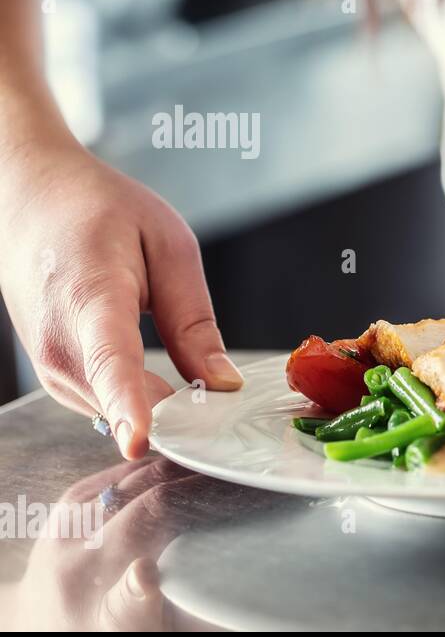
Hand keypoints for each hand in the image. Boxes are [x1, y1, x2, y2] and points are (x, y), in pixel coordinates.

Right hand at [0, 142, 241, 457]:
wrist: (29, 195)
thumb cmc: (98, 210)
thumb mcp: (170, 247)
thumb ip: (193, 321)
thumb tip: (221, 383)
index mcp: (90, 297)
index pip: (108, 363)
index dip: (128, 407)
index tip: (140, 441)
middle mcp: (57, 339)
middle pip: (121, 401)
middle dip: (175, 417)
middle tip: (222, 406)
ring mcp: (47, 361)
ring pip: (113, 410)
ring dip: (157, 410)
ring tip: (191, 388)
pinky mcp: (52, 372)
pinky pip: (103, 402)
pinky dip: (136, 400)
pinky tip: (161, 382)